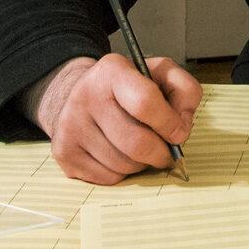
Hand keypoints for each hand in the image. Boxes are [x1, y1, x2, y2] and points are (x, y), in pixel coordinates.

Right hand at [29, 53, 200, 184]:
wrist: (80, 94)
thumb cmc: (129, 87)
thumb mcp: (161, 74)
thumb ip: (185, 91)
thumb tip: (182, 127)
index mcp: (113, 71)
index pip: (145, 102)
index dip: (169, 124)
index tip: (180, 134)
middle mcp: (86, 96)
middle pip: (135, 142)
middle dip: (161, 153)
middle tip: (168, 152)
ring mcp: (70, 126)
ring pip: (123, 164)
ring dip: (142, 163)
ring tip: (142, 148)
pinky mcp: (63, 152)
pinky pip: (107, 177)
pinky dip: (123, 172)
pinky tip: (122, 154)